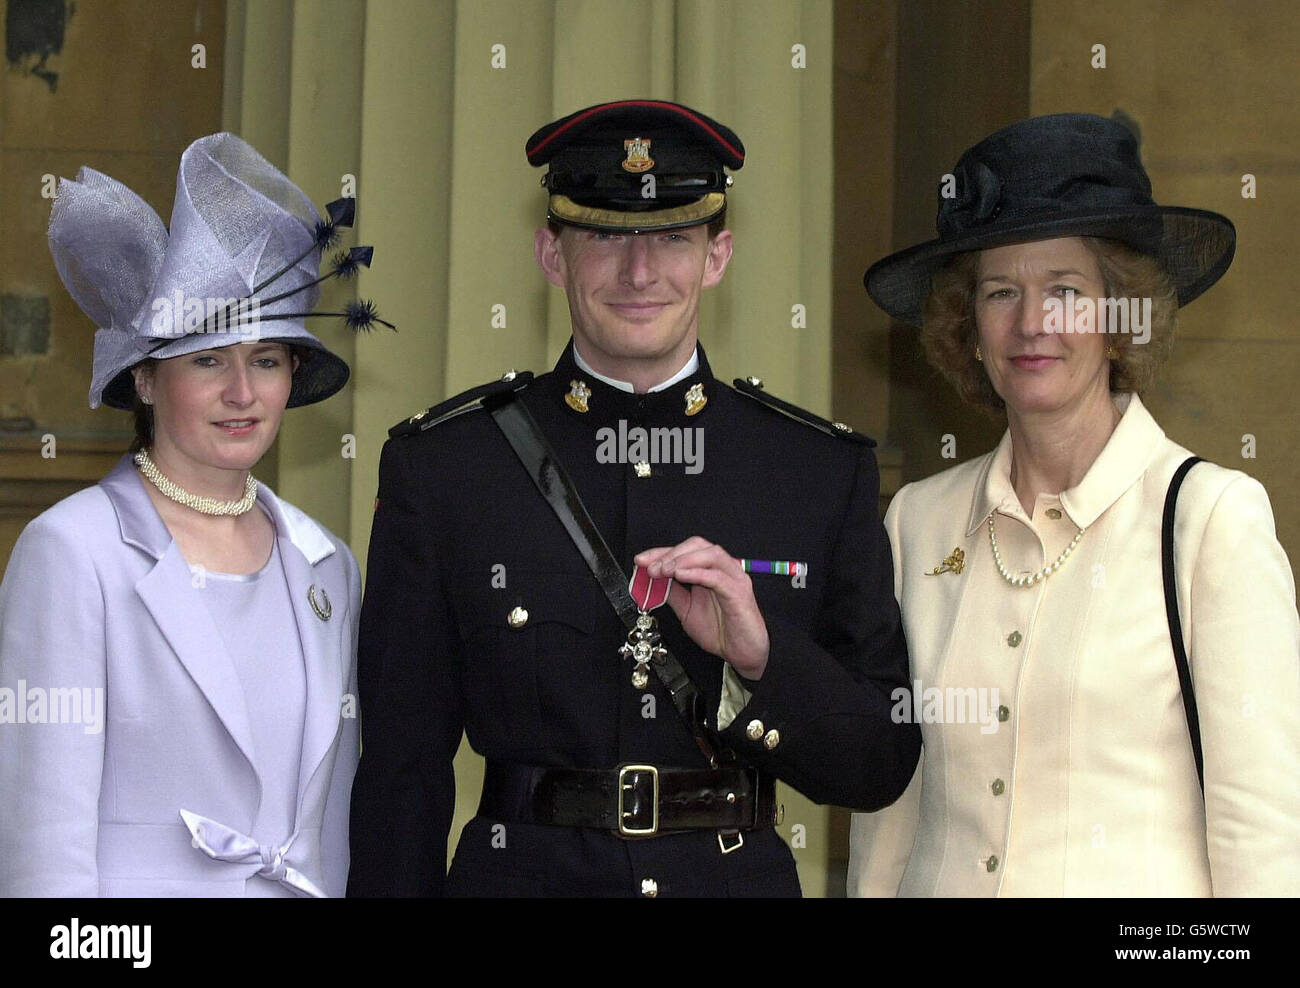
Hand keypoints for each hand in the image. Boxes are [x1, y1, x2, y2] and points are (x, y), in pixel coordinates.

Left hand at [633, 536, 769, 678]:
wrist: (741, 654)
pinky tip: (680, 575)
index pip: (685, 550)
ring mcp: (734, 579)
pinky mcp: (739, 592)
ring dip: (683, 559)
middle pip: (698, 545)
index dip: (661, 552)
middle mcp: (724, 570)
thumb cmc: (721, 632)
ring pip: (710, 554)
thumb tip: (652, 581)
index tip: (641, 561)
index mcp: (710, 571)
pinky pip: (718, 576)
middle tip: (652, 568)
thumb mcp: (686, 610)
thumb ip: (672, 593)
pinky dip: (698, 572)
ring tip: (664, 570)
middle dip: (671, 553)